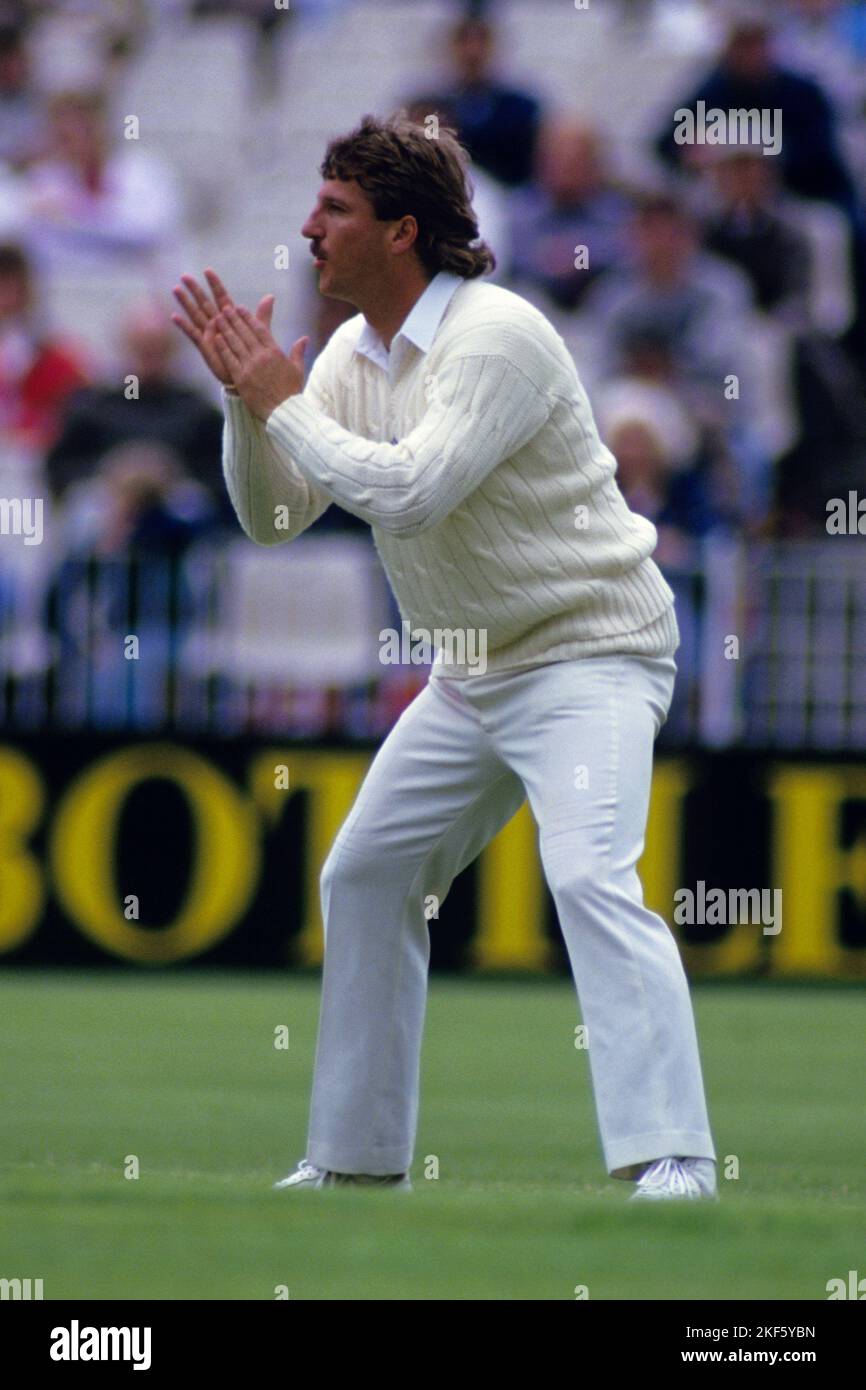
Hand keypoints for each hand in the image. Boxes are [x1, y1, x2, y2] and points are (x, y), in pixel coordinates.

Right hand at [170, 268, 274, 386]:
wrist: (247, 375)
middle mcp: (217, 323)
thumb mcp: (258, 331)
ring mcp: (209, 333)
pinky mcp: (205, 345)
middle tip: (185, 276)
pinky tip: (175, 317)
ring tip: (176, 289)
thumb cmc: (252, 353)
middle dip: (195, 289)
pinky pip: (193, 334)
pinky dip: (184, 325)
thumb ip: (261, 315)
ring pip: (195, 314)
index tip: (208, 270)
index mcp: (229, 318)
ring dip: (186, 302)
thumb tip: (270, 296)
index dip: (215, 284)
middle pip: (204, 302)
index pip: (221, 296)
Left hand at [211, 303, 308, 420]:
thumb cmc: (292, 392)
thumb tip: (305, 338)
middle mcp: (262, 356)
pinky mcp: (241, 378)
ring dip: (226, 329)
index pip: (259, 329)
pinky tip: (216, 338)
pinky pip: (230, 359)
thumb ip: (298, 352)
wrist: (284, 412)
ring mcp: (250, 367)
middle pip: (245, 333)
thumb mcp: (298, 370)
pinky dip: (223, 347)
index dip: (248, 317)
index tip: (240, 308)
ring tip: (218, 318)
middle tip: (225, 308)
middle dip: (234, 319)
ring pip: (235, 343)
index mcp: (275, 352)